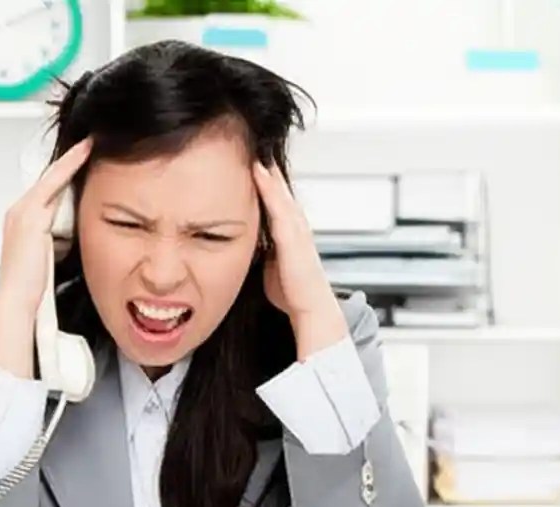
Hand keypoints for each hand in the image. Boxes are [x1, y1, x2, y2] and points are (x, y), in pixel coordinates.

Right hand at [0, 137, 91, 314]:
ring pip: (52, 177)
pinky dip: (69, 167)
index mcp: (24, 219)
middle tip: (91, 141)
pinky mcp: (31, 216)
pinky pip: (54, 183)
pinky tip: (84, 155)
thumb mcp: (49, 253)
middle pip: (50, 178)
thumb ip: (59, 238)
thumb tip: (73, 235)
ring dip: (72, 159)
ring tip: (90, 144)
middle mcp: (20, 210)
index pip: (49, 188)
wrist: (17, 297)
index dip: (66, 170)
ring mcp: (23, 211)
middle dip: (70, 159)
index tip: (84, 155)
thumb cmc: (32, 282)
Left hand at [252, 161, 337, 318]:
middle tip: (257, 147)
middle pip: (281, 191)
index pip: (278, 202)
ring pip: (280, 193)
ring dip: (269, 172)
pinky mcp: (291, 235)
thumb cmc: (293, 291)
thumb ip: (264, 253)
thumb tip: (249, 250)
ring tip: (257, 151)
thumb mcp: (273, 266)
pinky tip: (259, 171)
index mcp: (292, 234)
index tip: (256, 165)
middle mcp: (297, 227)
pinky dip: (268, 186)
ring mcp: (296, 229)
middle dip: (270, 171)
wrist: (311, 307)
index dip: (269, 184)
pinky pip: (277, 204)